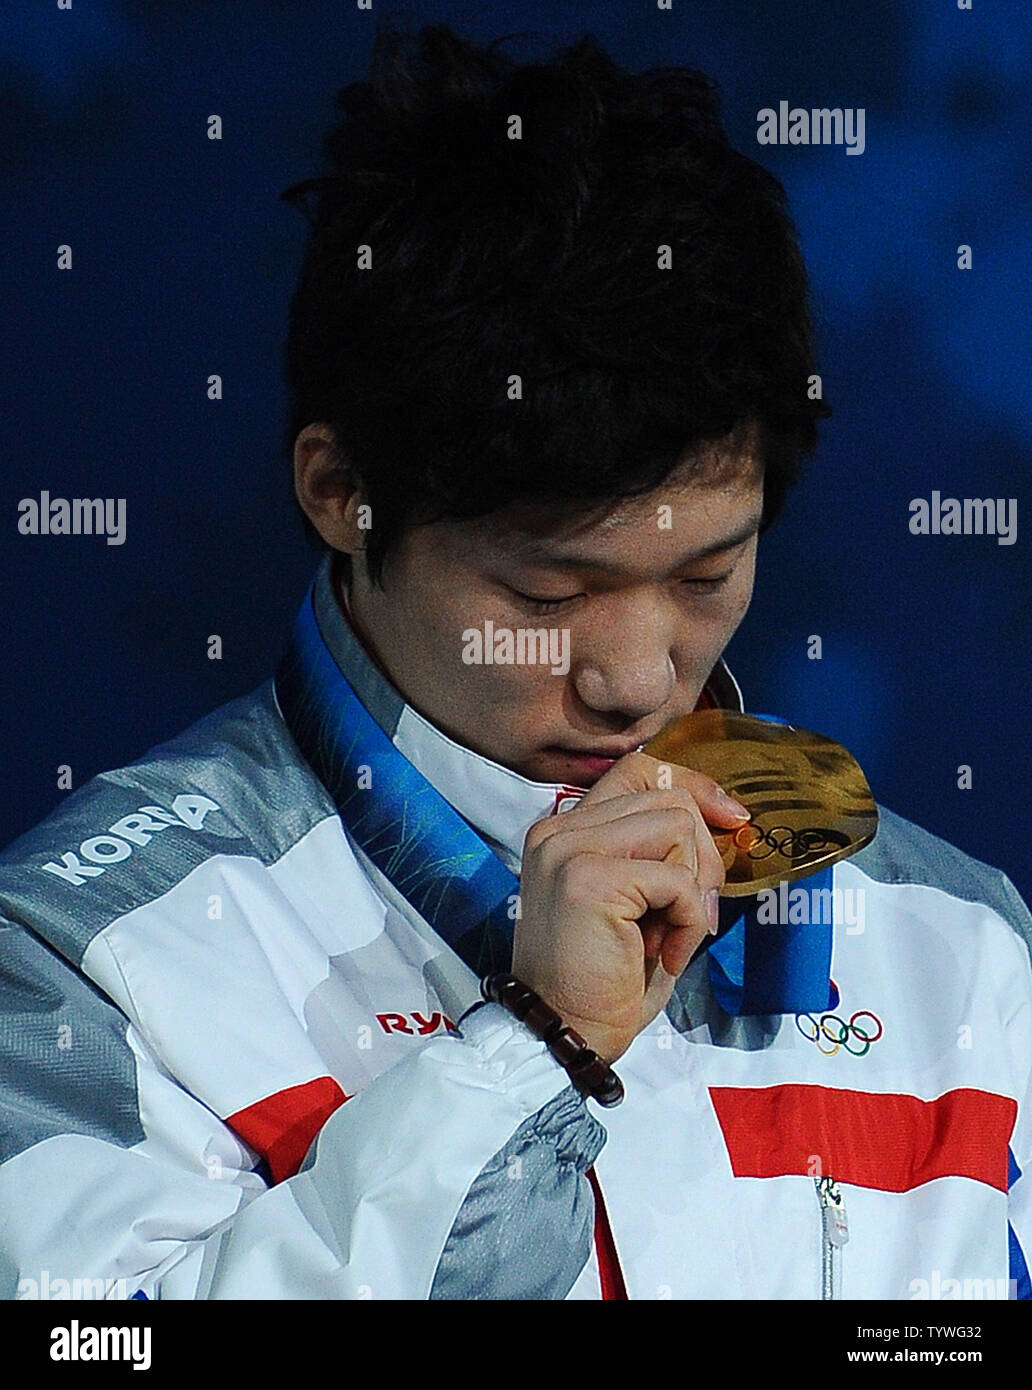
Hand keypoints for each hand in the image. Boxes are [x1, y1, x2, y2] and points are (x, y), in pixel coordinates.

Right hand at [512, 753, 749, 1063]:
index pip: (639, 770)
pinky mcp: (589, 878)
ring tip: (668, 935)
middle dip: (701, 856)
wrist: (564, 1038)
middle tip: (690, 915)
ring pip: (677, 826)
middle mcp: (559, 830)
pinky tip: (664, 955)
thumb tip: (725, 816)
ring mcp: (570, 850)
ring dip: (692, 888)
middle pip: (669, 797)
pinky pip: (678, 879)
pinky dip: (689, 921)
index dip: (693, 786)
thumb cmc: (604, 980)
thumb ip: (660, 853)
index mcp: (565, 831)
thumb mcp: (638, 902)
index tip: (731, 819)